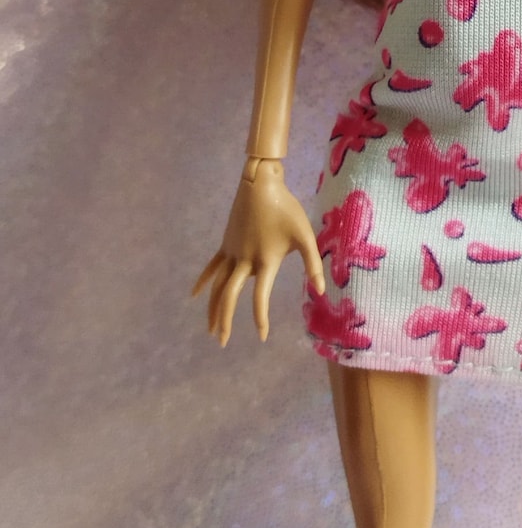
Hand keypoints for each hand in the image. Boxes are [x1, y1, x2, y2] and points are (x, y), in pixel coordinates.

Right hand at [191, 157, 324, 345]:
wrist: (260, 185)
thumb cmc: (287, 209)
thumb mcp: (305, 236)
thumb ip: (314, 264)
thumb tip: (322, 291)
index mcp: (265, 261)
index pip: (260, 297)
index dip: (261, 318)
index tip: (262, 336)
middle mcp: (244, 261)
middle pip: (230, 296)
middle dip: (225, 320)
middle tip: (222, 342)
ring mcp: (231, 253)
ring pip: (218, 286)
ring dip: (213, 308)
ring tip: (211, 329)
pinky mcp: (225, 245)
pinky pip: (212, 268)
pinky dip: (204, 282)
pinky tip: (194, 295)